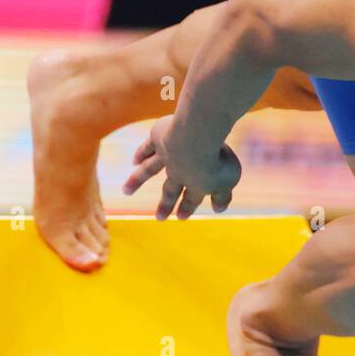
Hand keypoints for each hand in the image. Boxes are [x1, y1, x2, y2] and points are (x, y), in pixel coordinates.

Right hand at [123, 115, 242, 219]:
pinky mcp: (159, 137)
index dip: (187, 208)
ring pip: (149, 169)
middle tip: (159, 217)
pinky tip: (135, 160)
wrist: (197, 138)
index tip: (180, 217)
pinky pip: (147, 148)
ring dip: (137, 180)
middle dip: (166, 204)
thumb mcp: (228, 180)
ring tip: (126, 191)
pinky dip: (141, 154)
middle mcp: (177, 172)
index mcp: (195, 183)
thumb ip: (223, 196)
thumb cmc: (216, 159)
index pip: (192, 199)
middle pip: (170, 190)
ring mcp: (166, 155)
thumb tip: (219, 209)